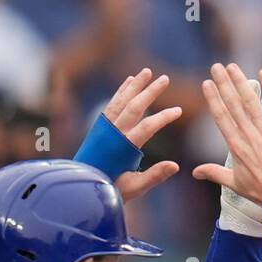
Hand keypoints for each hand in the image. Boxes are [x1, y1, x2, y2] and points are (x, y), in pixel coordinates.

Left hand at [101, 67, 182, 200]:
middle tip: (164, 78)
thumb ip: (155, 175)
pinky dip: (121, 91)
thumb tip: (175, 166)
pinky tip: (129, 81)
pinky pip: (112, 104)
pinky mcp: (100, 127)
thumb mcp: (135, 187)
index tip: (178, 110)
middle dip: (150, 92)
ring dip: (135, 85)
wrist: (84, 188)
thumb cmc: (112, 189)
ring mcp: (105, 128)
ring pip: (121, 101)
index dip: (163, 117)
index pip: (147, 127)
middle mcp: (113, 134)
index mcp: (124, 148)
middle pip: (134, 107)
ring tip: (147, 71)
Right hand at [215, 62, 261, 236]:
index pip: (221, 117)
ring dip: (240, 81)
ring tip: (232, 66)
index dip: (213, 99)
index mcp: (235, 146)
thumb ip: (214, 173)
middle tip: (216, 66)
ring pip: (250, 101)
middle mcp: (248, 135)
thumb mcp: (235, 183)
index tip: (206, 83)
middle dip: (223, 84)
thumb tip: (194, 172)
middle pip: (232, 105)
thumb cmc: (261, 192)